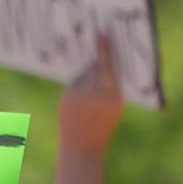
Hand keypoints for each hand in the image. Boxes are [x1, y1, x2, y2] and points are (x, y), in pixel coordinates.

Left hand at [58, 34, 123, 156]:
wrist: (81, 149)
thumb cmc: (102, 127)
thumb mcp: (114, 108)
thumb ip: (111, 87)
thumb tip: (103, 64)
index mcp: (114, 97)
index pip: (110, 68)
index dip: (105, 50)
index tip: (101, 34)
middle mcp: (97, 94)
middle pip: (97, 66)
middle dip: (99, 57)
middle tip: (99, 40)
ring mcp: (80, 95)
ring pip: (85, 74)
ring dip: (88, 77)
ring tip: (89, 98)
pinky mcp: (67, 97)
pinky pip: (74, 82)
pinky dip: (79, 86)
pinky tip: (80, 101)